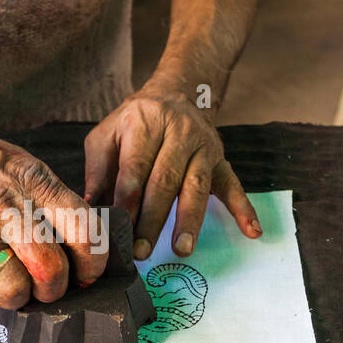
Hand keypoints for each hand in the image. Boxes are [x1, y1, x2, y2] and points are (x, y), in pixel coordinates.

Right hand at [0, 100, 107, 326]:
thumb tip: (69, 230)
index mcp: (32, 181)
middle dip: (55, 289)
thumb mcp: (13, 157)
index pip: (84, 230)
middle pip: (51, 268)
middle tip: (48, 289)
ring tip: (13, 295)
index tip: (86, 273)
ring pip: (12, 288)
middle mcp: (6, 206)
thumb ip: (41, 193)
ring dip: (17, 301)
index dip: (92, 262)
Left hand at [83, 86, 260, 259]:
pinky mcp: (221, 159)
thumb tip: (91, 208)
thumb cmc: (134, 122)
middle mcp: (178, 132)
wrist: (176, 92)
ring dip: (190, 220)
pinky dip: (244, 208)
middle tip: (141, 251)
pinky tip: (252, 231)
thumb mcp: (107, 134)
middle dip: (152, 219)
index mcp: (145, 123)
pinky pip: (233, 184)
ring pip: (197, 186)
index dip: (127, 200)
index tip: (118, 228)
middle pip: (165, 181)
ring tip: (182, 249)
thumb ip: (98, 171)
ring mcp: (203, 147)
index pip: (135, 167)